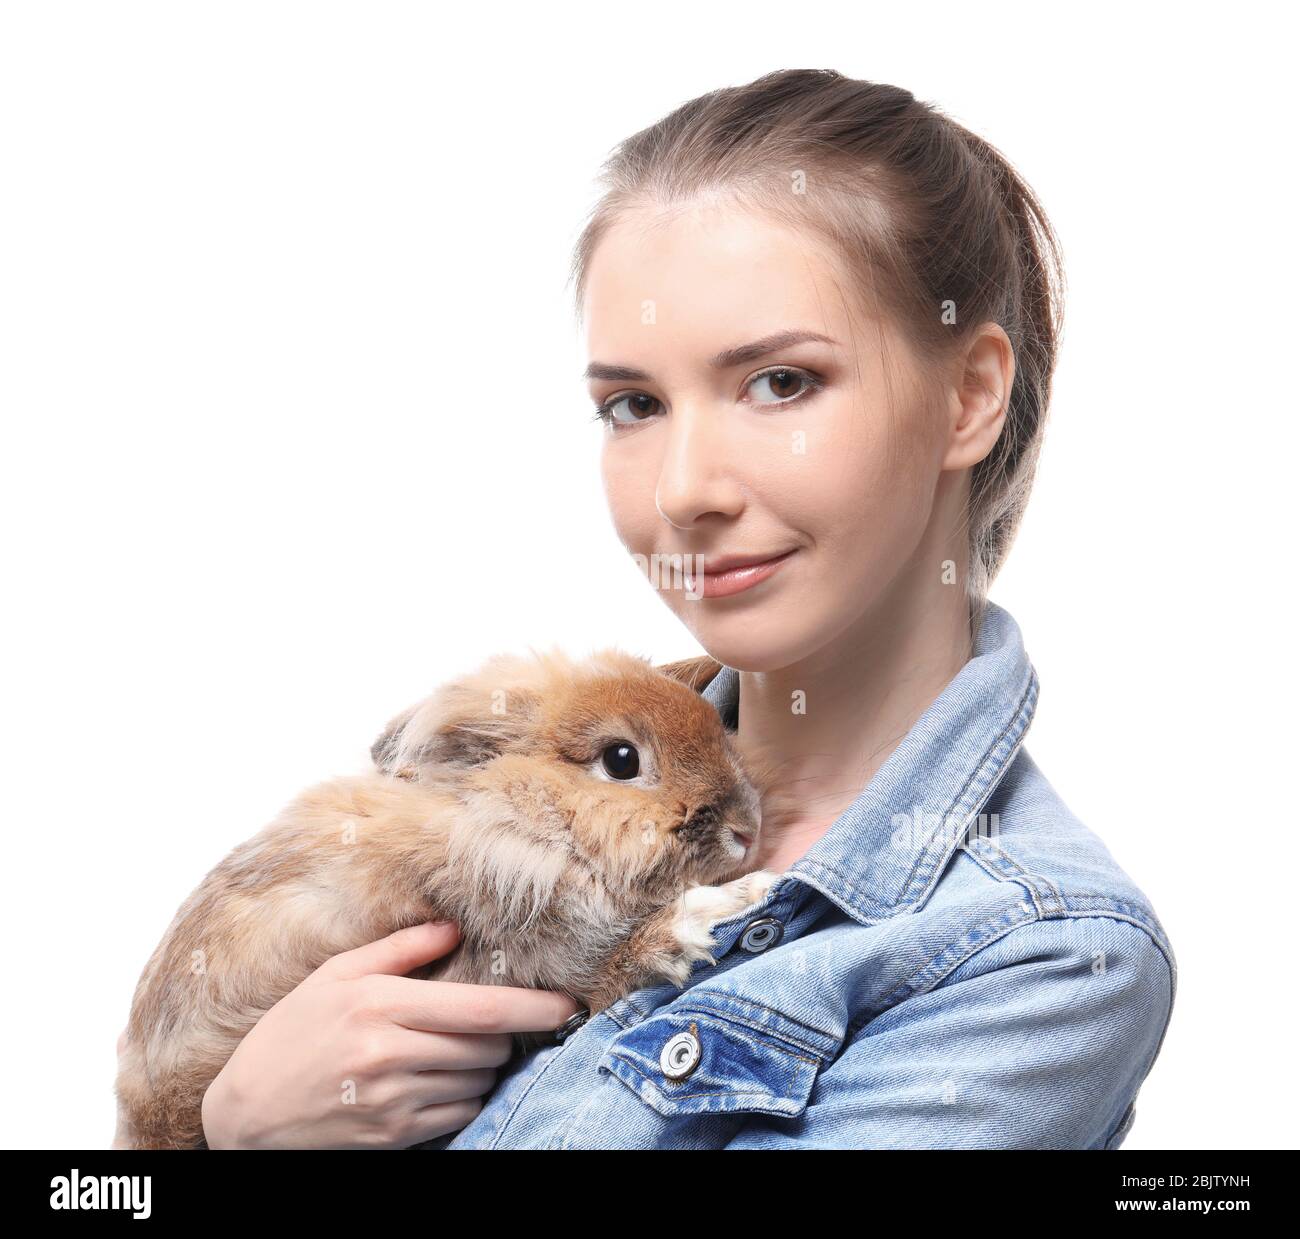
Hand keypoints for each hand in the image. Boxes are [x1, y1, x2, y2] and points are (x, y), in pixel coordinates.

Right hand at [199, 921, 579, 1148]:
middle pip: (488, 1045)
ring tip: (447, 1048)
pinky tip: (432, 1080)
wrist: (247, 1111)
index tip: (568, 1005)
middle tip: (482, 1020)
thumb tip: (455, 927)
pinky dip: (462, 1095)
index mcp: (382, 1006)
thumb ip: (401, 948)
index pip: (481, 1008)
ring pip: (478, 1079)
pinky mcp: (394, 1134)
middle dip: (501, 1032)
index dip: (534, 1008)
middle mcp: (391, 1054)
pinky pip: (459, 1112)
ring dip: (481, 1063)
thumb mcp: (338, 974)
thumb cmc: (293, 1031)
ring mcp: (394, 1100)